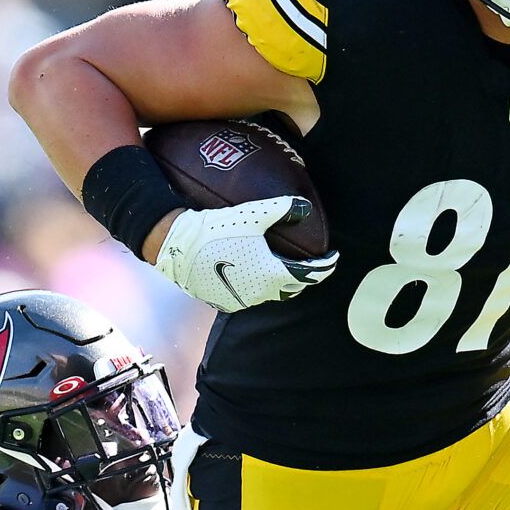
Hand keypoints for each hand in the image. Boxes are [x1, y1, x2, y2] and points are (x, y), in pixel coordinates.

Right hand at [149, 196, 336, 311]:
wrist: (178, 247)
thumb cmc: (217, 229)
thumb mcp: (253, 214)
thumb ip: (283, 209)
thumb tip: (305, 207)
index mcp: (272, 274)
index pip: (309, 275)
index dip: (324, 266)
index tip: (331, 258)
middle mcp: (259, 293)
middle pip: (290, 288)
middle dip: (302, 277)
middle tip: (307, 264)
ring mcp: (241, 301)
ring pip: (269, 294)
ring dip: (277, 282)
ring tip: (278, 267)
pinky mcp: (223, 302)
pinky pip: (248, 296)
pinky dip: (255, 285)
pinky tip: (249, 272)